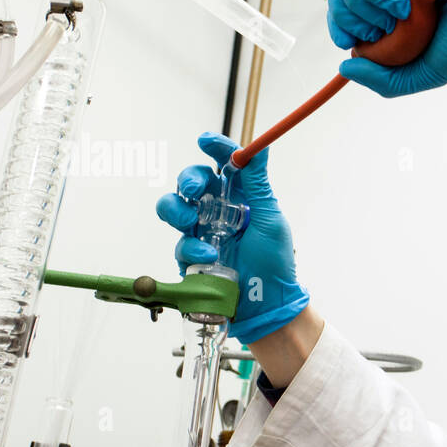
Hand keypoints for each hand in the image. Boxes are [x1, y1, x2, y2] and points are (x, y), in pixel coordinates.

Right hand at [155, 132, 309, 343]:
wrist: (268, 304)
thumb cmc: (274, 262)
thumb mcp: (270, 219)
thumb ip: (258, 184)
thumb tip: (259, 147)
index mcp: (239, 198)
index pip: (222, 165)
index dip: (214, 149)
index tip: (206, 141)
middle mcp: (217, 212)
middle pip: (190, 183)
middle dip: (188, 180)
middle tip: (194, 190)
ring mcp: (201, 234)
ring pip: (172, 208)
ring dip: (178, 211)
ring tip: (194, 223)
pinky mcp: (190, 258)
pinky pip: (180, 244)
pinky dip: (192, 249)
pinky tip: (210, 257)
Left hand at [328, 0, 446, 96]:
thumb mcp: (425, 73)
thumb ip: (385, 78)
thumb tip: (345, 67)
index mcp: (391, 15)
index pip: (346, 15)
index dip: (341, 29)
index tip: (355, 43)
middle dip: (347, 19)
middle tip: (380, 32)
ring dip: (360, 5)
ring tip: (395, 19)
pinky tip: (401, 5)